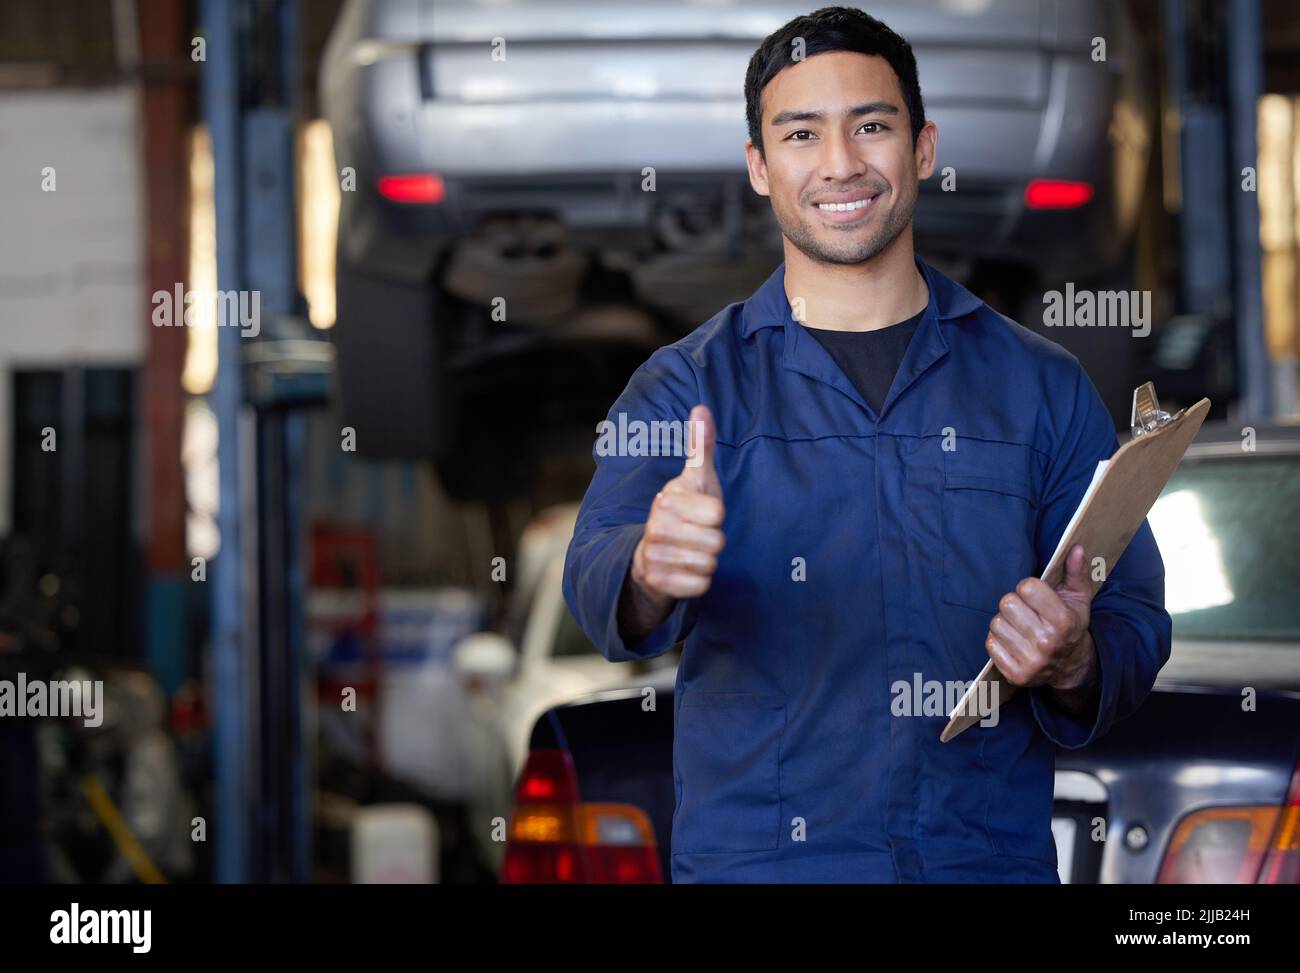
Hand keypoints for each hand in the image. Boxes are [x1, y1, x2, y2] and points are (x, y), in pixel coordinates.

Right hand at [629, 404, 725, 607]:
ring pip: (709, 564)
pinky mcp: (657, 582)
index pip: (717, 513)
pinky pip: (700, 586)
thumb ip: (701, 446)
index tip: (702, 513)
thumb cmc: (684, 512)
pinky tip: (684, 571)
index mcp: (666, 499)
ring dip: (706, 561)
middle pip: (716, 542)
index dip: (716, 516)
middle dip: (713, 542)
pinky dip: (699, 582)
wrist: (651, 554)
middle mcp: (655, 527)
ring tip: (690, 552)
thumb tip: (701, 407)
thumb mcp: (695, 479)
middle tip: (696, 536)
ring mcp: (653, 556)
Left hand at [985, 544, 1097, 692]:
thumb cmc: (1071, 626)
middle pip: (1006, 603)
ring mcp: (1031, 661)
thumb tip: (1074, 547)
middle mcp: (1047, 642)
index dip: (1028, 588)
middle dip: (1014, 604)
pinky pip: (990, 644)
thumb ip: (1076, 572)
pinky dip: (998, 640)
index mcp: (1063, 621)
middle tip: (1026, 612)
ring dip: (1004, 622)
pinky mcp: (1015, 674)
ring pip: (995, 623)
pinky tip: (1014, 641)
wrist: (1070, 666)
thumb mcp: (1079, 599)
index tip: (1036, 596)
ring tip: (1021, 627)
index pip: (1026, 587)